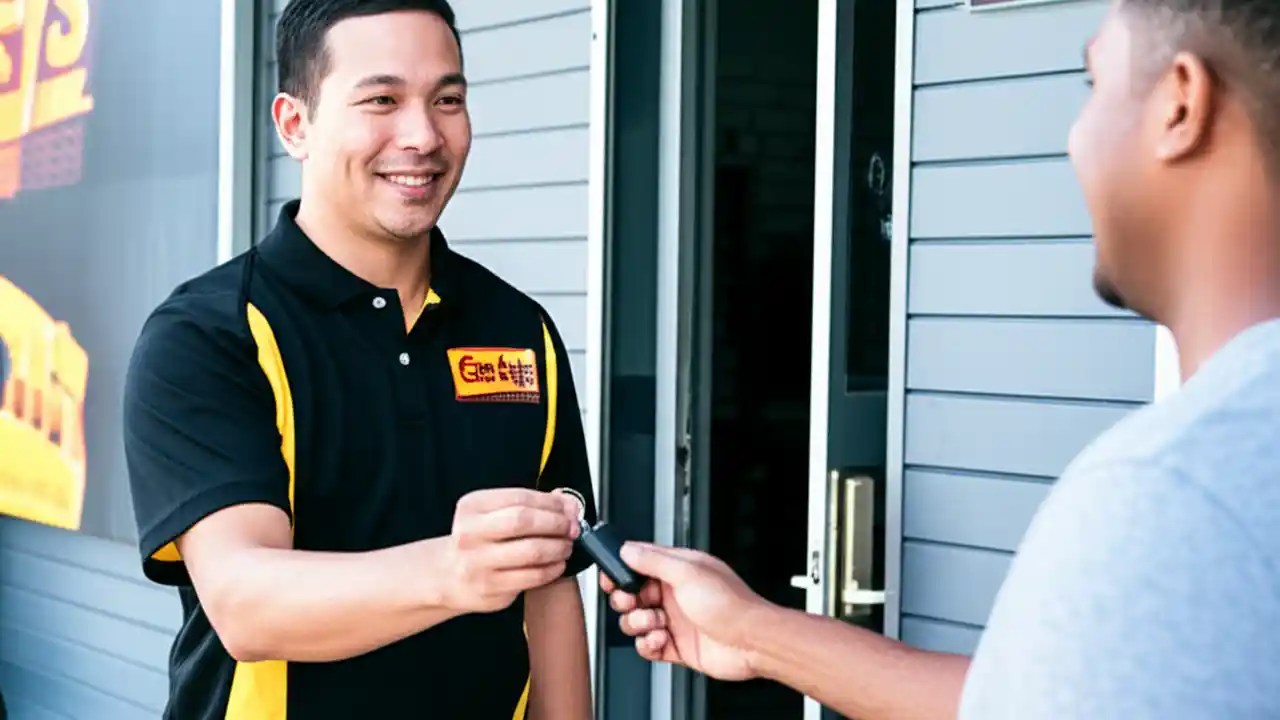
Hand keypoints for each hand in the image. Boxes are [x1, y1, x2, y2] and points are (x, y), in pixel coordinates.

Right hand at [441, 488, 580, 613]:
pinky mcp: (491, 589)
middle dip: (556, 523)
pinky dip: (552, 569)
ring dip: (558, 547)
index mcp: (472, 508)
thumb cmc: (477, 541)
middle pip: (523, 522)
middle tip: (571, 527)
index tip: (569, 507)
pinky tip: (557, 564)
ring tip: (566, 545)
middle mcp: (470, 535)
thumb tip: (568, 503)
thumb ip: (530, 506)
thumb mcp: (493, 514)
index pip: (520, 498)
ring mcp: (478, 564)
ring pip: (532, 552)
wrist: (448, 576)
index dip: (552, 503)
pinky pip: (532, 577)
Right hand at [601, 542, 771, 680]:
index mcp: (678, 570)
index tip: (612, 580)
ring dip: (638, 624)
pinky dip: (648, 645)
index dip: (621, 572)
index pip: (639, 565)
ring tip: (656, 624)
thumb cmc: (730, 605)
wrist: (751, 642)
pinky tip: (660, 640)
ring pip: (636, 622)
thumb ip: (654, 560)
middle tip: (634, 603)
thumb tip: (628, 549)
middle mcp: (675, 594)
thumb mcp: (687, 573)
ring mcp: (675, 620)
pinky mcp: (677, 645)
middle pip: (632, 595)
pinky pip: (647, 646)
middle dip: (626, 601)